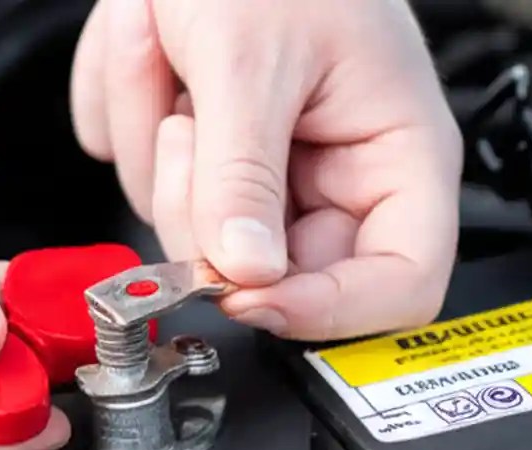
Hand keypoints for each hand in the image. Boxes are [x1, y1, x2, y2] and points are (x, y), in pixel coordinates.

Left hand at [72, 0, 461, 339]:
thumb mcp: (253, 59)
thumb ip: (245, 174)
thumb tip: (245, 271)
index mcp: (395, 155)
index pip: (398, 288)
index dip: (323, 310)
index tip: (246, 292)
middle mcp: (333, 176)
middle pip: (268, 273)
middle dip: (202, 200)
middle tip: (190, 119)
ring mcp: (263, 174)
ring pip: (190, 230)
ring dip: (157, 138)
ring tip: (176, 57)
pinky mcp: (204, 162)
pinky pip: (145, 182)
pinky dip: (133, 116)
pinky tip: (160, 57)